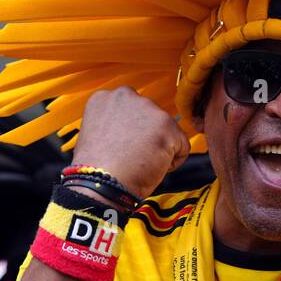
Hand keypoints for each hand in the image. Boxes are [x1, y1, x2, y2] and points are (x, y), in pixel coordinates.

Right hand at [72, 87, 190, 198]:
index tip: (119, 147)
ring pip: (168, 132)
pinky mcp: (167, 124)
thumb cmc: (99, 170)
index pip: (134, 111)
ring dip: (159, 150)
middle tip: (130, 156)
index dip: (131, 134)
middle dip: (148, 138)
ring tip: (137, 162)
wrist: (101, 184)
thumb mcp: (99, 134)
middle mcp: (126, 95)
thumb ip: (118, 123)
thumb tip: (136, 129)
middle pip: (153, 119)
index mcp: (106, 97)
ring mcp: (148, 108)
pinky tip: (150, 167)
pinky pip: (182, 147)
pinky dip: (171, 162)